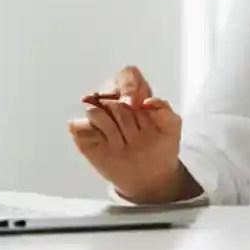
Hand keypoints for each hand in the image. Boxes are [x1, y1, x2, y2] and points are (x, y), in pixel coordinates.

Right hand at [68, 66, 184, 203]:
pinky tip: (107, 146)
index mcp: (135, 94)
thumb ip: (164, 111)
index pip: (127, 75)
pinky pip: (78, 126)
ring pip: (92, 109)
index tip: (136, 104)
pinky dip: (92, 135)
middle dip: (122, 113)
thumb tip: (148, 101)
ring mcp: (98, 119)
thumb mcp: (171, 128)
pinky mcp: (85, 135)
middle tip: (133, 131)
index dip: (129, 86)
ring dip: (110, 127)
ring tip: (122, 142)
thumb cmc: (160, 146)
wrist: (150, 175)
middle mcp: (114, 103)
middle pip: (109, 92)